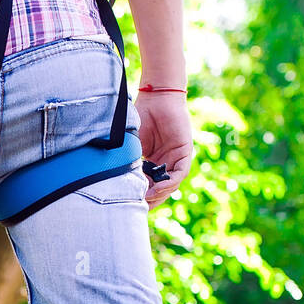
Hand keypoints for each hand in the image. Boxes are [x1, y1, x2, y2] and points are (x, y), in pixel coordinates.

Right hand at [136, 91, 193, 208]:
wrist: (155, 97)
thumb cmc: (141, 116)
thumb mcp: (131, 146)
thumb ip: (129, 163)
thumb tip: (118, 185)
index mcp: (152, 163)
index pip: (148, 186)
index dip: (140, 198)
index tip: (126, 205)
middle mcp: (165, 164)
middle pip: (160, 190)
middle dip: (150, 200)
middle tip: (136, 207)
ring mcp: (176, 159)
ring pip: (170, 185)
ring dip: (159, 194)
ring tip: (146, 199)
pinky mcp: (185, 153)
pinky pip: (179, 174)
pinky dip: (169, 183)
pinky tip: (157, 188)